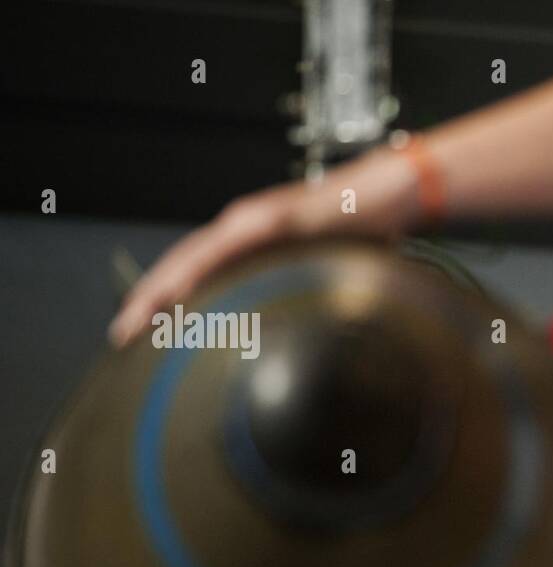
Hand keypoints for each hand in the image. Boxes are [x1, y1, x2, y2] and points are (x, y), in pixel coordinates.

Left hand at [107, 144, 424, 346]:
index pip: (195, 274)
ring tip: (139, 317)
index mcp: (249, 244)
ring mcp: (256, 221)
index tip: (141, 334)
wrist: (389, 196)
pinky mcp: (275, 219)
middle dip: (147, 300)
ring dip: (163, 287)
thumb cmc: (359, 235)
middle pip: (182, 265)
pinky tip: (184, 289)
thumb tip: (291, 343)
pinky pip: (231, 248)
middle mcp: (243, 228)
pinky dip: (204, 269)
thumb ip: (296, 299)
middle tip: (122, 334)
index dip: (163, 302)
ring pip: (196, 255)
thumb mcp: (320, 276)